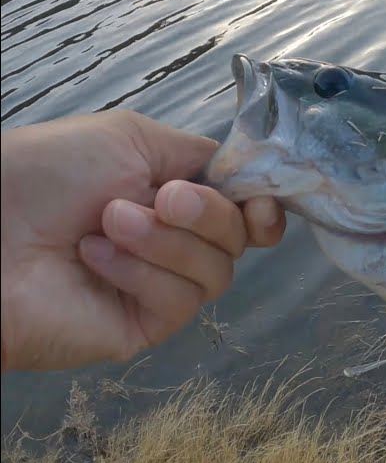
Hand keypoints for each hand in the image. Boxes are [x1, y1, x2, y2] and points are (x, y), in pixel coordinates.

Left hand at [1, 110, 285, 372]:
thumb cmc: (44, 174)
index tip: (259, 203)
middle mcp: (175, 242)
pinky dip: (141, 273)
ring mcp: (160, 286)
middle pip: (241, 237)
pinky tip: (95, 258)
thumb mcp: (132, 137)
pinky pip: (179, 301)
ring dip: (166, 242)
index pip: (248, 209)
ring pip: (218, 271)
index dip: (265, 207)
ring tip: (108, 224)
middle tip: (159, 199)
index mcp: (176, 195)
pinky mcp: (143, 325)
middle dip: (207, 214)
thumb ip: (200, 154)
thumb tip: (250, 180)